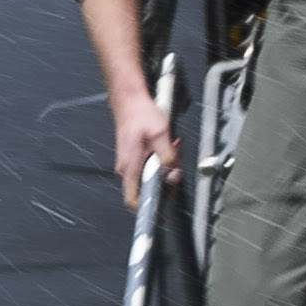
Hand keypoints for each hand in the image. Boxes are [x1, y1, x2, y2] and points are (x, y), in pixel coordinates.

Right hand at [76, 0, 176, 212]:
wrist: (128, 96)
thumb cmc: (141, 113)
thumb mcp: (161, 134)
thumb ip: (168, 157)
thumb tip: (173, 175)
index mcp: (130, 167)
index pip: (134, 201)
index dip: (149, 209)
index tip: (163, 208)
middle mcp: (127, 169)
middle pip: (148, 188)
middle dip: (167, 179)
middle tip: (178, 164)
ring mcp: (131, 162)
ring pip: (152, 174)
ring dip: (167, 165)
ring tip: (174, 146)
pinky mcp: (135, 154)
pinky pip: (151, 163)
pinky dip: (163, 157)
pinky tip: (169, 143)